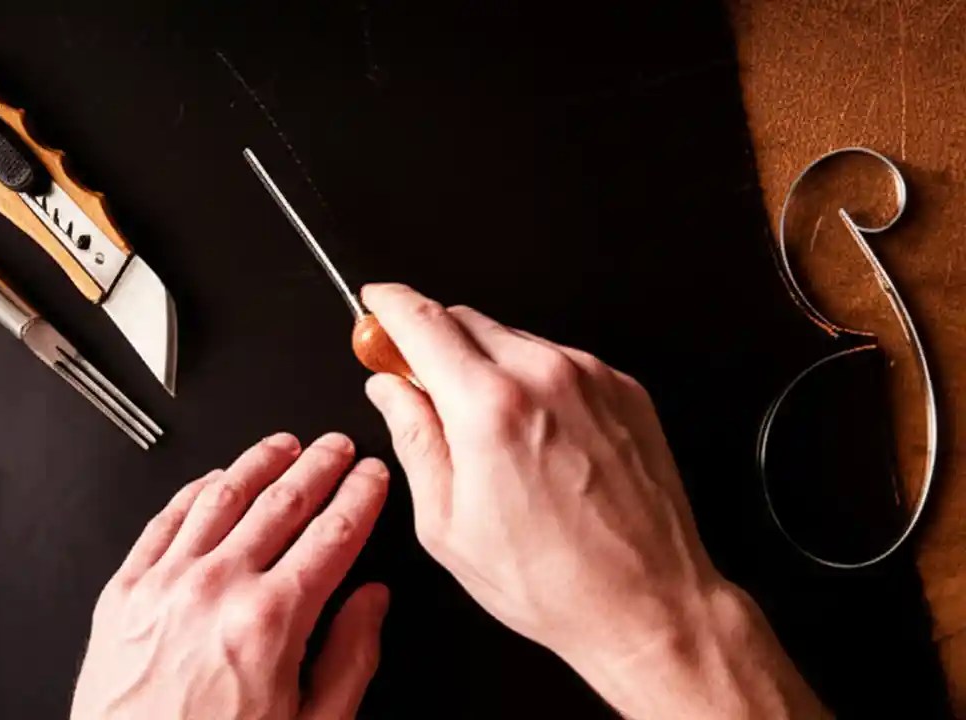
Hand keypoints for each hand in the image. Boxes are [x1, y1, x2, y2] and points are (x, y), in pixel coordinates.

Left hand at [71, 433, 388, 719]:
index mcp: (270, 622)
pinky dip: (195, 491)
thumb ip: (351, 658)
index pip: (333, 534)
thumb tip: (371, 601)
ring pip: (221, 497)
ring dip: (259, 463)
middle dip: (319, 465)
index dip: (361, 496)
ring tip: (284, 445)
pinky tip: (215, 480)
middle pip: (282, 502)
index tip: (373, 476)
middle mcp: (216, 589)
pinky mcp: (123, 594)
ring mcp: (164, 585)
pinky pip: (164, 521)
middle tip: (338, 446)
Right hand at [362, 284, 827, 718]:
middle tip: (418, 381)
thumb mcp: (446, 522)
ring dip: (484, 364)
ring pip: (514, 339)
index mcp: (489, 408)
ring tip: (486, 432)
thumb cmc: (551, 580)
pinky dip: (533, 381)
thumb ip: (412, 437)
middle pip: (466, 320)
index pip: (423, 321)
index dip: (388, 305)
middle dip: (432, 340)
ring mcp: (591, 377)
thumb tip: (389, 389)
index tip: (375, 304)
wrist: (647, 603)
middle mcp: (544, 376)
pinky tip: (535, 438)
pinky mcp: (624, 389)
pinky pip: (559, 362)